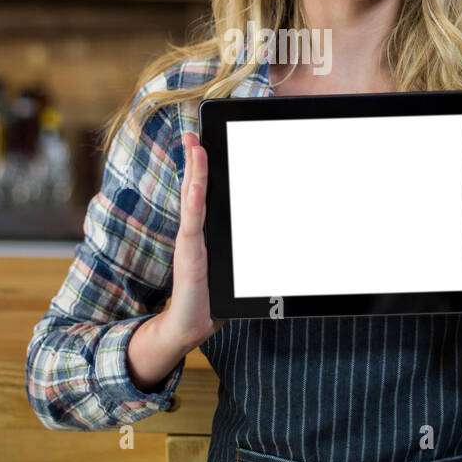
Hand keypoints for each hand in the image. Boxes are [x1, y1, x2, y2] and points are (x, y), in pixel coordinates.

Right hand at [163, 131, 225, 350]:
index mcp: (203, 235)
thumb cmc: (212, 299)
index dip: (201, 172)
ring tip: (194, 145)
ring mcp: (191, 240)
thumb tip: (270, 242)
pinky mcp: (190, 251)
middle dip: (194, 161)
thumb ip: (242, 254)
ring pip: (194, 197)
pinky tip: (197, 178)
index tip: (203, 149)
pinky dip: (194, 195)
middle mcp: (194, 233)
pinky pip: (193, 218)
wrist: (192, 326)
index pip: (202, 197)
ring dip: (194, 169)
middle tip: (193, 136)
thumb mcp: (231, 269)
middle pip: (194, 190)